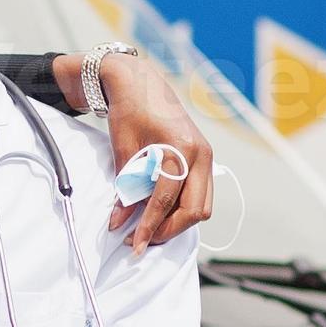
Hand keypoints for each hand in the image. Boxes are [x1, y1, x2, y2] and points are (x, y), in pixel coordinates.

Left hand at [96, 54, 213, 249]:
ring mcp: (206, 156)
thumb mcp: (123, 150)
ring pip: (201, 205)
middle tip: (140, 241)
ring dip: (177, 223)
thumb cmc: (129, 111)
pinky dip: (182, 208)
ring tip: (148, 231)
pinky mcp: (203, 159)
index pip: (166, 199)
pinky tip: (160, 214)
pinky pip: (200, 194)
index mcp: (181, 148)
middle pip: (194, 209)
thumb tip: (119, 223)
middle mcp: (201, 154)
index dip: (149, 225)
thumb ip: (125, 188)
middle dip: (168, 230)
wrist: (140, 82)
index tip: (133, 244)